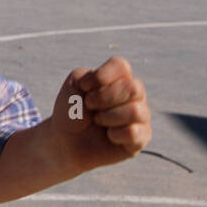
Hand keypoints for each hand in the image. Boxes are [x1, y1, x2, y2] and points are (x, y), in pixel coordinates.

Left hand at [49, 56, 150, 172]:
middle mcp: (134, 95)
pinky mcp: (141, 138)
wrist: (66, 140)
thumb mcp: (72, 86)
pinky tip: (109, 136)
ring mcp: (140, 116)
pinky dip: (115, 135)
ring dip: (108, 117)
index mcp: (118, 78)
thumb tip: (111, 87)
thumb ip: (88, 77)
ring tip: (98, 121)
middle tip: (89, 105)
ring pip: (136, 111)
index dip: (101, 76)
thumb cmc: (72, 110)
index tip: (83, 87)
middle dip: (104, 97)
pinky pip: (134, 133)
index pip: (121, 66)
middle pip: (133, 88)